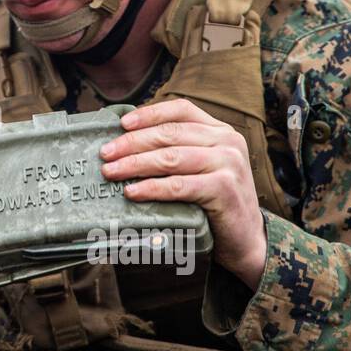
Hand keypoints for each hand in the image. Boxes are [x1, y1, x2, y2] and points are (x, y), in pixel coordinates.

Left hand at [98, 98, 267, 289]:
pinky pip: (179, 185)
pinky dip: (151, 188)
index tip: (121, 124)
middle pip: (170, 134)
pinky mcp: (225, 189)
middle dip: (131, 142)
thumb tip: (124, 141)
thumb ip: (176, 150)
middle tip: (104, 153)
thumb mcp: (200, 168)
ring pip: (171, 158)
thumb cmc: (214, 203)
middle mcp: (227, 141)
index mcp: (220, 130)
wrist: (246, 240)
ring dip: (135, 164)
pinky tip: (132, 192)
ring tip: (110, 172)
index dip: (149, 114)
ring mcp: (229, 164)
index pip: (181, 110)